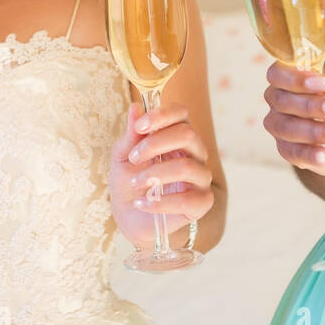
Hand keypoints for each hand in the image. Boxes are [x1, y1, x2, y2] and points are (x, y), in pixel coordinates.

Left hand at [109, 100, 214, 249]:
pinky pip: (187, 200)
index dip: (162, 115)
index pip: (181, 113)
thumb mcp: (123, 156)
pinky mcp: (201, 203)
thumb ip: (131, 135)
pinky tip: (141, 203)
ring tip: (136, 183)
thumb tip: (135, 108)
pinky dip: (159, 203)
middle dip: (155, 144)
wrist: (129, 216)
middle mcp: (194, 153)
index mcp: (177, 136)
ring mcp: (200, 178)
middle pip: (187, 135)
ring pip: (187, 167)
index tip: (140, 127)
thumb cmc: (129, 181)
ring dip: (155, 174)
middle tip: (134, 158)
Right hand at [262, 63, 324, 176]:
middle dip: (312, 105)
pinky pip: (291, 153)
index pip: (279, 73)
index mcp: (292, 77)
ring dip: (315, 131)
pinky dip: (309, 154)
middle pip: (281, 100)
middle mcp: (280, 100)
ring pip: (285, 127)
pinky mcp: (287, 151)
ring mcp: (281, 127)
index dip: (298, 78)